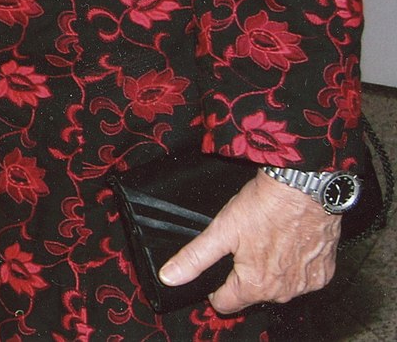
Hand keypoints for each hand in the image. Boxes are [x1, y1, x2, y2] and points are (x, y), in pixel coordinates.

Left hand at [159, 170, 341, 313]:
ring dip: (271, 270)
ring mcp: (307, 284)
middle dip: (245, 275)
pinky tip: (288, 243)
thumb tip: (169, 276)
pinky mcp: (324, 272)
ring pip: (278, 286)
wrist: (305, 189)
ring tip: (266, 241)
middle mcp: (284, 292)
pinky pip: (302, 277)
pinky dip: (294, 265)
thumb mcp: (221, 230)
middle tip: (244, 245)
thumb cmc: (265, 207)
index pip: (226, 303)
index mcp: (256, 286)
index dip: (215, 289)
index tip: (216, 273)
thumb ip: (194, 258)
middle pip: (253, 294)